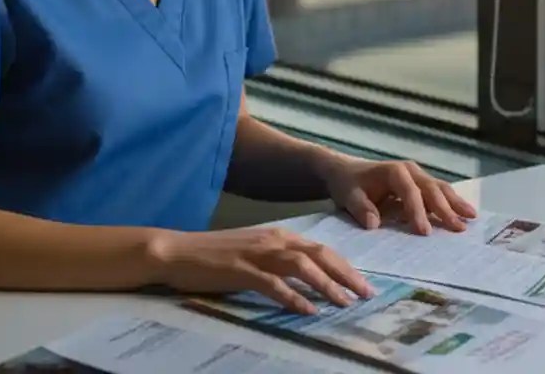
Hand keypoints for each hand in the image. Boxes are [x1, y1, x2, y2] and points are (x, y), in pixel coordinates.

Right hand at [147, 227, 376, 314]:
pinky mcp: (241, 270)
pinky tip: (307, 310)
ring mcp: (257, 254)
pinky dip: (293, 297)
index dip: (345, 266)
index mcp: (278, 235)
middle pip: (319, 255)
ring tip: (344, 303)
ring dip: (326, 285)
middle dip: (346, 275)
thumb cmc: (216, 255)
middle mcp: (273, 240)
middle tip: (366, 294)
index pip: (321, 249)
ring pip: (302, 267)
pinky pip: (273, 284)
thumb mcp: (255, 251)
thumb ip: (280, 259)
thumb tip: (308, 276)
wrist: (178, 251)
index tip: (364, 284)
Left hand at [316, 153, 477, 234]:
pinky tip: (465, 214)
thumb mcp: (349, 196)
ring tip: (472, 218)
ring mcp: (418, 175)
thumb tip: (373, 224)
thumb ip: (361, 208)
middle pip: (431, 189)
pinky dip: (453, 202)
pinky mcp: (421, 183)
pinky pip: (439, 192)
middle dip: (445, 208)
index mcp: (393, 172)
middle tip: (458, 228)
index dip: (418, 211)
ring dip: (456, 203)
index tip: (424, 232)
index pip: (410, 192)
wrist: (347, 172)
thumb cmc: (349, 185)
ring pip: (440, 188)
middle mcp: (410, 171)